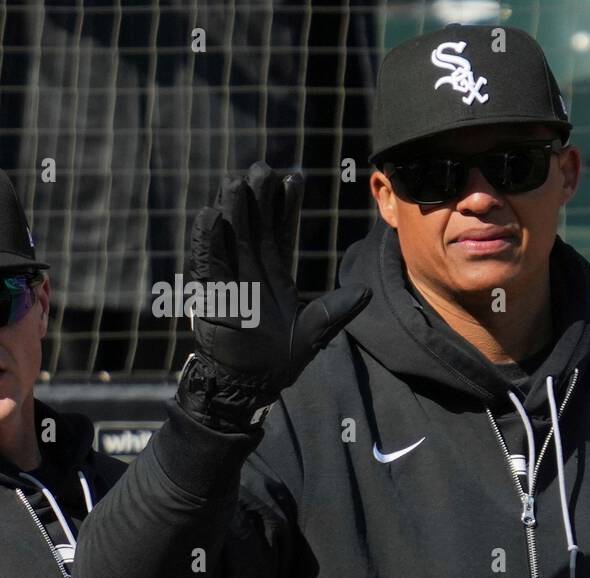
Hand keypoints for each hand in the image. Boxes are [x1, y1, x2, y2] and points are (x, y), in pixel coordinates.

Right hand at [179, 161, 370, 429]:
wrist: (252, 382)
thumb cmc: (280, 357)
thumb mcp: (315, 330)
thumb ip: (337, 310)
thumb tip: (366, 292)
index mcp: (275, 272)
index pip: (280, 231)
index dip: (285, 206)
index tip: (293, 179)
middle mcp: (250, 269)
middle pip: (254, 225)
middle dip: (258, 198)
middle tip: (263, 168)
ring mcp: (229, 277)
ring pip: (230, 237)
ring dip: (233, 211)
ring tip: (238, 182)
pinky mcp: (211, 292)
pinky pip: (208, 262)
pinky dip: (208, 240)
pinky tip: (211, 216)